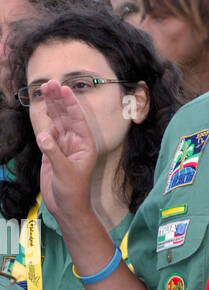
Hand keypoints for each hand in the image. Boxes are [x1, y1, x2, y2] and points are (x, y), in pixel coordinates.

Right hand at [34, 80, 97, 220]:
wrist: (66, 207)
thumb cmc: (73, 191)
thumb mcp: (65, 172)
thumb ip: (54, 153)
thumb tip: (43, 136)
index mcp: (84, 144)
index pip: (77, 119)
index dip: (71, 103)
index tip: (64, 89)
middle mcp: (75, 142)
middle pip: (66, 116)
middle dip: (58, 99)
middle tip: (49, 83)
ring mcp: (63, 145)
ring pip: (56, 121)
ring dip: (51, 106)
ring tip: (44, 89)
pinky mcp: (52, 151)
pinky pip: (48, 132)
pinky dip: (45, 123)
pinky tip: (44, 115)